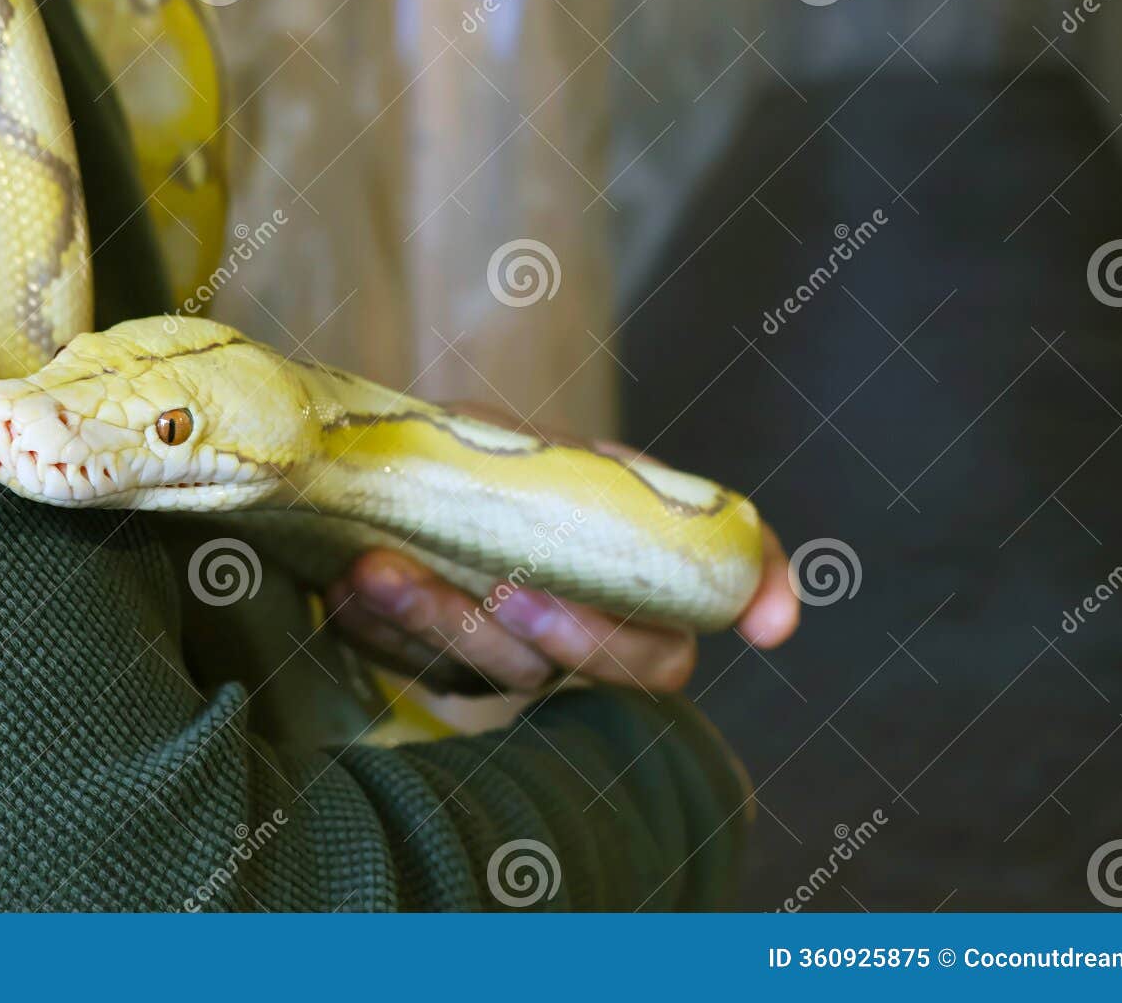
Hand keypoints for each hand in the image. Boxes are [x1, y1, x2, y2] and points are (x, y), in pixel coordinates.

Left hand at [325, 404, 798, 695]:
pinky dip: (381, 626)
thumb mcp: (529, 449)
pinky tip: (350, 583)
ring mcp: (521, 659)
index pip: (720, 587)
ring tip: (383, 568)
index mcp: (632, 560)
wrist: (368, 482)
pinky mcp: (444, 673)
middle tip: (511, 588)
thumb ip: (580, 471)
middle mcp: (594, 627)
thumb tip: (635, 496)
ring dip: (445, 622)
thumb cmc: (469, 462)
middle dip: (577, 635)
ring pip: (512, 673)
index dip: (761, 594)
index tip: (772, 623)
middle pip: (639, 667)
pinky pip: (422, 668)